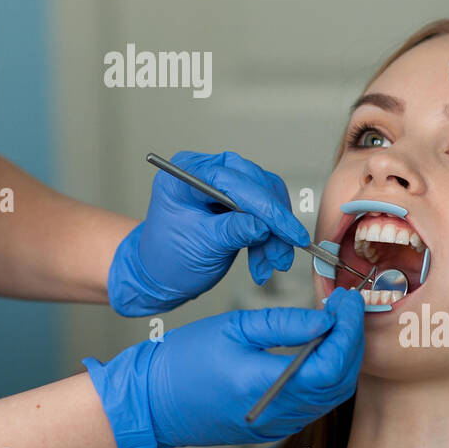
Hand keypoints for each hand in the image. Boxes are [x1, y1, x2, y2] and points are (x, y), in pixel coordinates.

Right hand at [83, 288, 365, 447]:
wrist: (154, 401)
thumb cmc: (185, 360)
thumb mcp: (233, 326)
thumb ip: (283, 323)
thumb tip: (324, 319)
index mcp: (265, 384)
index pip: (330, 363)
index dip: (347, 330)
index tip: (347, 301)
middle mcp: (277, 412)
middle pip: (338, 383)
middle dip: (351, 342)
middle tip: (346, 308)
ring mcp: (275, 425)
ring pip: (330, 396)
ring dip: (341, 360)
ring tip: (336, 325)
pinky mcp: (271, 428)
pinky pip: (312, 404)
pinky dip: (325, 377)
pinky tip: (318, 350)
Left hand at [107, 150, 310, 315]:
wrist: (160, 275)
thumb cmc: (167, 258)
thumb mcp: (201, 247)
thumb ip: (233, 232)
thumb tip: (264, 225)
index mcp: (185, 175)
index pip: (233, 180)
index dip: (265, 206)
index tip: (288, 230)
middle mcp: (204, 172)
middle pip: (254, 184)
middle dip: (273, 223)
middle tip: (281, 255)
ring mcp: (221, 184)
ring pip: (265, 198)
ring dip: (274, 235)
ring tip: (271, 264)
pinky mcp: (234, 200)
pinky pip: (263, 211)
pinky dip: (269, 238)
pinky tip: (264, 262)